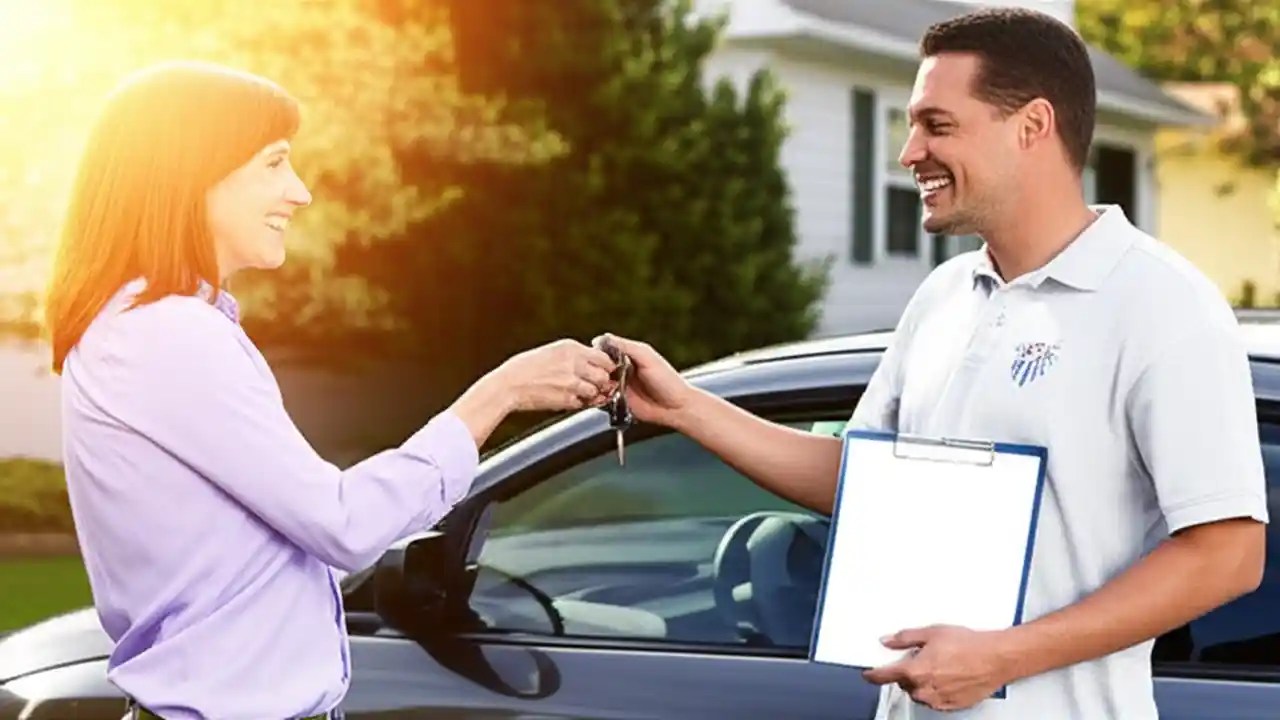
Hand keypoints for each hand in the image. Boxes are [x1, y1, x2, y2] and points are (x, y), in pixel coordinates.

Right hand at [498, 339, 616, 412]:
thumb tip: (589, 361)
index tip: (603, 370)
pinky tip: (567, 399)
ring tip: (578, 393)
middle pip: (604, 375)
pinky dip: (578, 403)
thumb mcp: (550, 351)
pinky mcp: (567, 399)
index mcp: (570, 348)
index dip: (605, 366)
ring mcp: (572, 382)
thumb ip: (572, 355)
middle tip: (594, 384)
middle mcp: (574, 363)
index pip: (603, 357)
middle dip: (601, 381)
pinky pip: (583, 404)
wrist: (508, 386)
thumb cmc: (523, 368)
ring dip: (591, 394)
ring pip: (596, 391)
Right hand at [591, 333, 693, 426]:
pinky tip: (600, 397)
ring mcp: (619, 387)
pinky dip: (598, 398)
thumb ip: (626, 346)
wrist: (675, 407)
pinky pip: (602, 399)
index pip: (604, 350)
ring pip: (597, 383)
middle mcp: (621, 370)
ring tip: (599, 386)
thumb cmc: (666, 380)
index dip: (597, 353)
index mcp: (628, 356)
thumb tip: (603, 338)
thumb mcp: (646, 357)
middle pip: (598, 367)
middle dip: (593, 371)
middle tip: (596, 375)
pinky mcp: (618, 402)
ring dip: (595, 385)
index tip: (592, 357)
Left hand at [862, 625, 1015, 711]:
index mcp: (915, 670)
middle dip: (907, 671)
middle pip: (903, 683)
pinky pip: (933, 700)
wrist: (995, 658)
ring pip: (918, 692)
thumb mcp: (932, 632)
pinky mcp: (950, 705)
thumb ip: (904, 638)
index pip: (884, 676)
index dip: (873, 674)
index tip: (868, 674)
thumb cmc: (969, 645)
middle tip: (921, 656)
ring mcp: (937, 699)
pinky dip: (934, 689)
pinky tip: (947, 676)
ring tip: (939, 665)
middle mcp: (924, 689)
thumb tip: (887, 641)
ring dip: (920, 681)